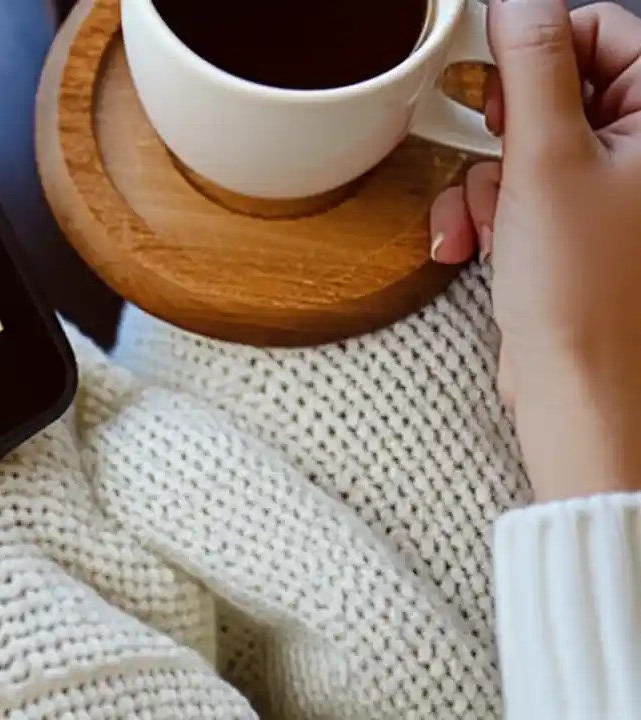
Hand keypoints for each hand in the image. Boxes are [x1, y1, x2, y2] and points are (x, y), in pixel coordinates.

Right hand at [429, 1, 640, 501]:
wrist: (578, 392)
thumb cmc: (584, 292)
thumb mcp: (545, 159)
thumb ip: (532, 65)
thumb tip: (518, 0)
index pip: (602, 30)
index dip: (539, 48)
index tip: (495, 77)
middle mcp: (640, 150)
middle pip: (554, 86)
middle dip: (501, 127)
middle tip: (497, 150)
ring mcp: (606, 190)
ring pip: (522, 143)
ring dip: (483, 181)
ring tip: (483, 224)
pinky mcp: (570, 227)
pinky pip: (514, 190)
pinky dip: (485, 214)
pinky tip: (472, 246)